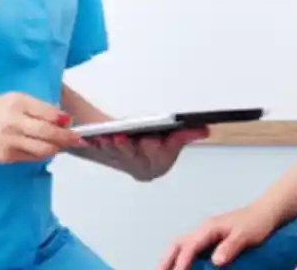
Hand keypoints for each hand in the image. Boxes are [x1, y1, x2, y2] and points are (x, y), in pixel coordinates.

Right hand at [0, 91, 82, 163]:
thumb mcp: (9, 100)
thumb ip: (33, 107)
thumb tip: (57, 118)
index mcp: (18, 101)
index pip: (49, 112)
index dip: (63, 119)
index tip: (71, 122)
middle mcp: (16, 120)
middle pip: (50, 132)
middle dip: (67, 137)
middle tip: (77, 139)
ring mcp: (11, 139)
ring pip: (44, 147)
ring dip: (56, 148)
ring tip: (61, 146)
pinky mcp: (7, 156)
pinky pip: (32, 157)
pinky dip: (41, 154)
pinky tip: (45, 151)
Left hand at [71, 126, 208, 181]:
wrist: (130, 144)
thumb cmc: (152, 139)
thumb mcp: (171, 137)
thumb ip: (185, 135)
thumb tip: (204, 130)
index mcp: (161, 163)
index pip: (162, 155)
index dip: (157, 148)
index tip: (151, 140)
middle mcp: (143, 168)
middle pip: (137, 157)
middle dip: (132, 147)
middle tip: (126, 137)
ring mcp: (124, 163)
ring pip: (118, 154)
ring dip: (112, 145)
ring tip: (109, 136)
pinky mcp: (108, 156)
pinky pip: (102, 151)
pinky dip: (97, 144)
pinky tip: (92, 137)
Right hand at [161, 202, 281, 268]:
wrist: (265, 213)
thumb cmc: (256, 222)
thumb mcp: (245, 235)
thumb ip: (230, 247)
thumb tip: (216, 261)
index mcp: (209, 228)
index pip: (189, 246)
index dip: (182, 262)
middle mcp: (203, 230)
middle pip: (177, 244)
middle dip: (166, 260)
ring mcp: (205, 234)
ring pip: (181, 245)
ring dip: (171, 259)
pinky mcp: (209, 240)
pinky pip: (189, 249)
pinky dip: (181, 258)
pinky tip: (182, 268)